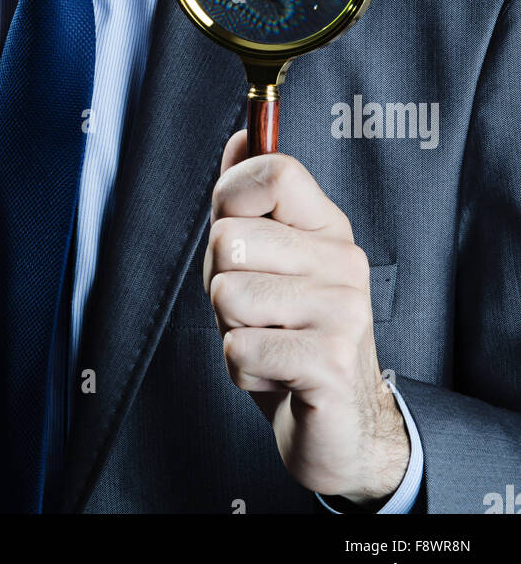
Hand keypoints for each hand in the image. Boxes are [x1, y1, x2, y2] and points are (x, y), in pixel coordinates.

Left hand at [203, 129, 410, 505]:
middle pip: (229, 238)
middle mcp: (343, 262)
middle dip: (219, 282)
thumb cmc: (295, 337)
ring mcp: (342, 311)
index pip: (273, 172)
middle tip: (255, 312)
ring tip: (268, 342)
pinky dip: (241, 371)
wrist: (345, 428)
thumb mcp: (271, 262)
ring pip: (227, 294)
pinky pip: (238, 350)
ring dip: (230, 330)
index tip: (235, 226)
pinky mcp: (329, 362)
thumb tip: (242, 136)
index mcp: (328, 228)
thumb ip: (253, 202)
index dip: (231, 195)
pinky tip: (276, 375)